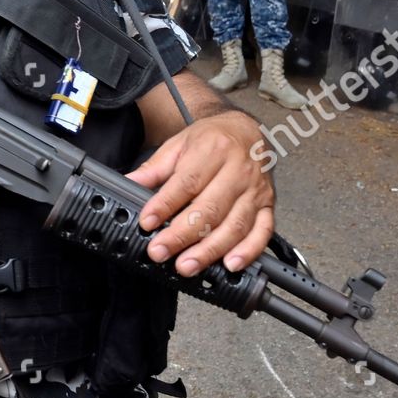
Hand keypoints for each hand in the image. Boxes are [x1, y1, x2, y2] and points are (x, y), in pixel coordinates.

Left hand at [130, 110, 275, 275]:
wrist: (247, 131)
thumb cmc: (211, 140)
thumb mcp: (179, 144)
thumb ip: (154, 168)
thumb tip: (128, 183)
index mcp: (213, 151)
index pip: (187, 183)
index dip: (165, 205)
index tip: (147, 222)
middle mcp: (238, 171)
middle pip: (210, 209)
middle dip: (182, 235)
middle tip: (160, 252)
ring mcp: (255, 190)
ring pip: (234, 225)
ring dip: (210, 250)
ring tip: (187, 265)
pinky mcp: (268, 206)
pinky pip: (262, 232)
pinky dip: (248, 251)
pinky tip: (230, 265)